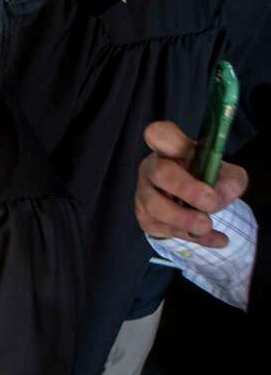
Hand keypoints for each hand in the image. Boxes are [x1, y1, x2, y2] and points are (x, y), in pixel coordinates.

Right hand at [134, 121, 247, 247]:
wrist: (190, 204)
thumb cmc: (205, 179)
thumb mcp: (227, 175)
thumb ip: (229, 182)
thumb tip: (219, 196)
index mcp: (170, 150)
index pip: (160, 135)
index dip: (163, 138)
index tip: (184, 148)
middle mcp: (152, 168)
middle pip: (159, 173)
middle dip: (185, 189)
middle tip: (210, 203)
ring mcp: (145, 194)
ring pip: (155, 207)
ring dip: (183, 218)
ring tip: (207, 225)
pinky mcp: (146, 218)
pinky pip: (164, 230)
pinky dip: (193, 237)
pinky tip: (216, 239)